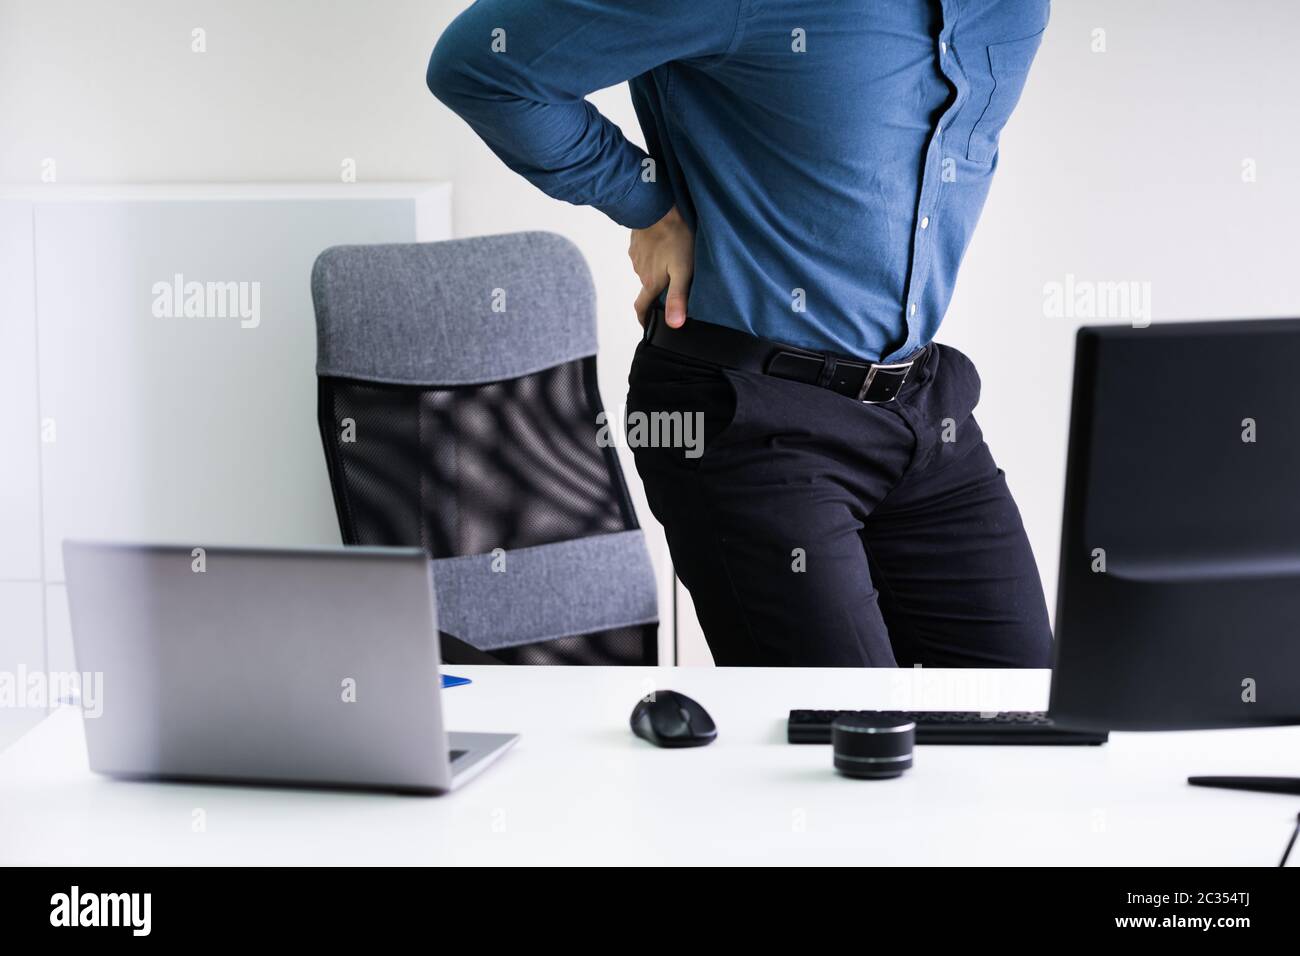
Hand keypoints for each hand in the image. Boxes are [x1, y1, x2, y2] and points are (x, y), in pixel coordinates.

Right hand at [629, 205, 692, 328]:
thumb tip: (674, 325)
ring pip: (647, 271)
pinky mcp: (637, 242)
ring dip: (657, 272)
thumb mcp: (682, 270)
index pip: (642, 308)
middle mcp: (640, 272)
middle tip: (674, 289)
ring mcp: (637, 257)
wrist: (657, 207)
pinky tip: (665, 249)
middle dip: (658, 292)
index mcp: (651, 283)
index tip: (649, 327)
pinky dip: (653, 256)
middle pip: (648, 289)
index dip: (644, 320)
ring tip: (673, 266)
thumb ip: (678, 297)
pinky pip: (645, 255)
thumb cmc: (675, 238)